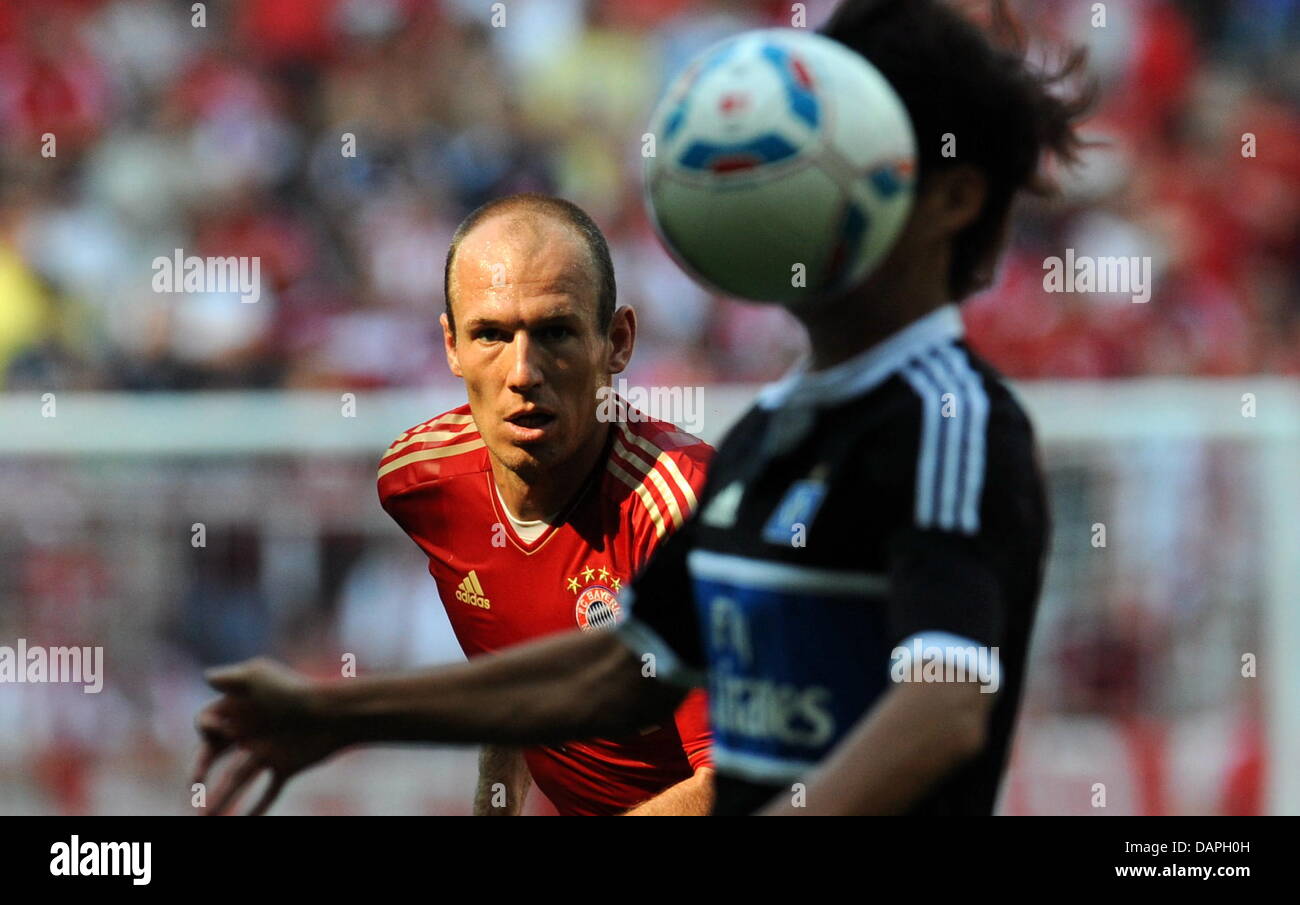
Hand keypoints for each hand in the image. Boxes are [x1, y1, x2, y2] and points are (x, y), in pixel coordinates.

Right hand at [193, 657, 344, 815]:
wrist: (332, 712)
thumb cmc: (293, 689)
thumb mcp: (256, 674)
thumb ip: (229, 677)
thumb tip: (206, 677)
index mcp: (240, 710)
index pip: (206, 724)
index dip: (207, 729)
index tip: (224, 732)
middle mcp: (251, 731)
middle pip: (214, 754)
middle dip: (200, 770)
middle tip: (193, 787)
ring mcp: (267, 750)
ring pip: (235, 780)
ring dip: (220, 799)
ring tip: (205, 819)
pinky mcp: (286, 766)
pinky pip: (268, 792)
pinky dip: (256, 808)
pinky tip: (243, 822)